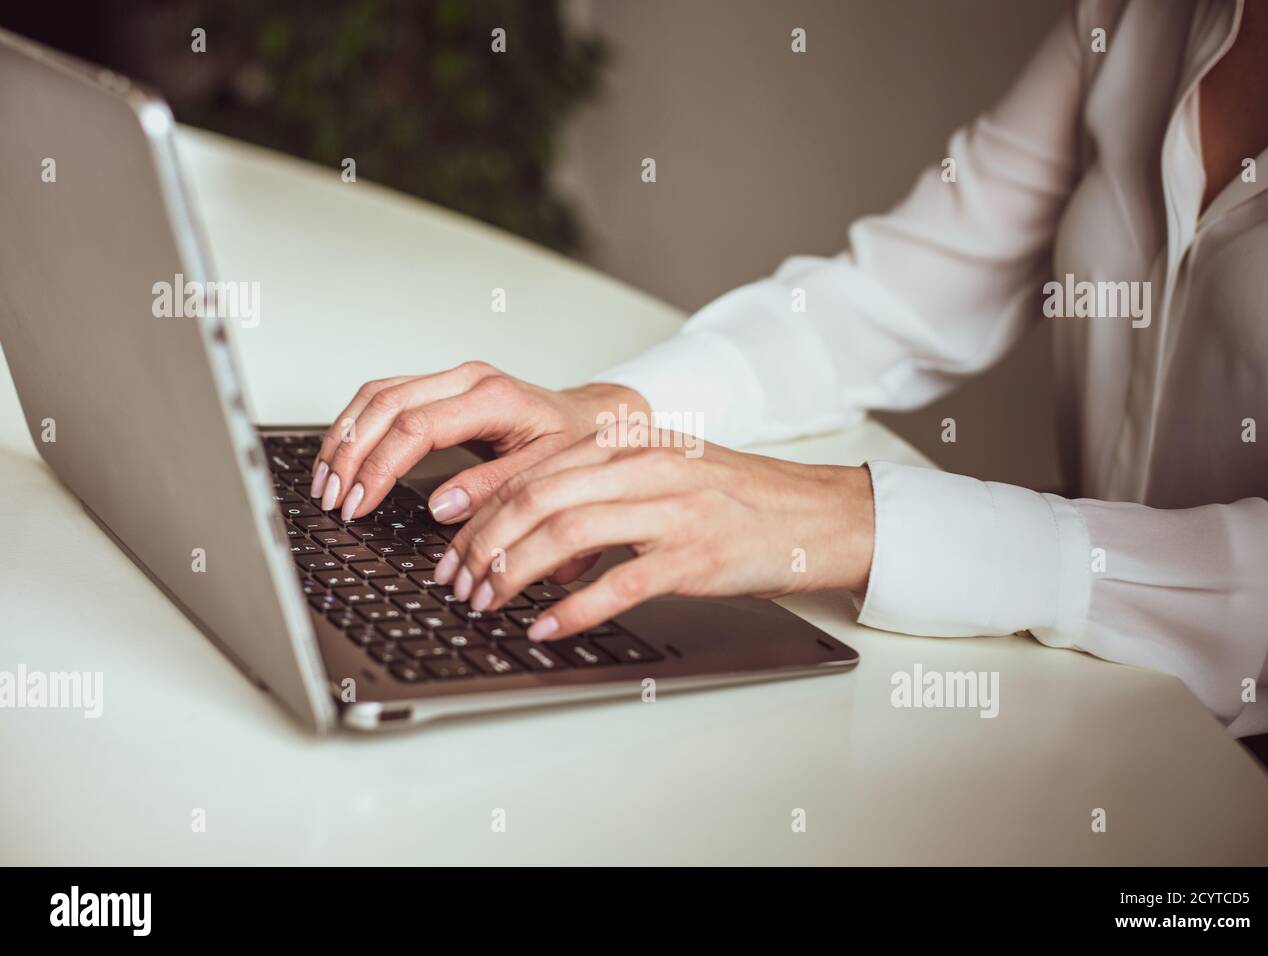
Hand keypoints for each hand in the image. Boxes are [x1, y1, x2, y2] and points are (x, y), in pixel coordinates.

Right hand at [310, 362, 647, 523]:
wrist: (590, 418)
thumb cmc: (573, 443)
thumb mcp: (547, 472)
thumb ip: (494, 490)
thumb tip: (440, 507)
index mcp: (493, 397)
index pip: (416, 426)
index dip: (379, 467)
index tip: (358, 503)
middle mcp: (466, 379)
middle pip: (386, 405)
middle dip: (350, 454)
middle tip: (332, 498)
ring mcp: (451, 379)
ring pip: (377, 395)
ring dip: (343, 438)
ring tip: (325, 482)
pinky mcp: (440, 387)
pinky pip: (384, 396)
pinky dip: (355, 425)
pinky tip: (341, 455)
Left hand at [433, 428, 875, 640]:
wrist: (811, 513)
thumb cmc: (734, 499)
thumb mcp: (660, 472)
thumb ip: (597, 486)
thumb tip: (528, 527)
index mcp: (627, 443)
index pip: (531, 470)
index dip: (479, 511)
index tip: (449, 547)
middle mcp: (642, 467)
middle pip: (536, 498)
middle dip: (482, 545)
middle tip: (456, 583)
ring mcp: (670, 510)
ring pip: (567, 532)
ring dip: (513, 574)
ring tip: (487, 604)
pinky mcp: (695, 556)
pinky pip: (619, 581)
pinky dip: (572, 608)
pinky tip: (544, 627)